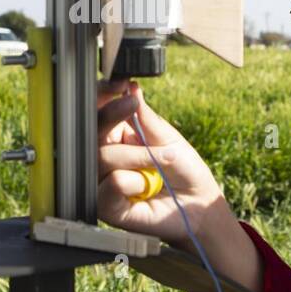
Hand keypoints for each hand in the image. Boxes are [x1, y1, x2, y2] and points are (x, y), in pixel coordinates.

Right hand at [97, 79, 229, 246]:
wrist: (197, 206)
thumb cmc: (183, 170)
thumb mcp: (167, 138)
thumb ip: (144, 116)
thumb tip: (130, 89)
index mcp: (116, 135)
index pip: (97, 111)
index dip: (103, 95)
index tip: (118, 85)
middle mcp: (103, 156)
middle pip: (92, 130)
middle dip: (116, 118)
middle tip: (137, 114)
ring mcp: (101, 181)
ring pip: (103, 157)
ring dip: (138, 158)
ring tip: (158, 167)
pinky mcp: (105, 205)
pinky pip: (111, 183)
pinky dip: (134, 183)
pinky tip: (145, 190)